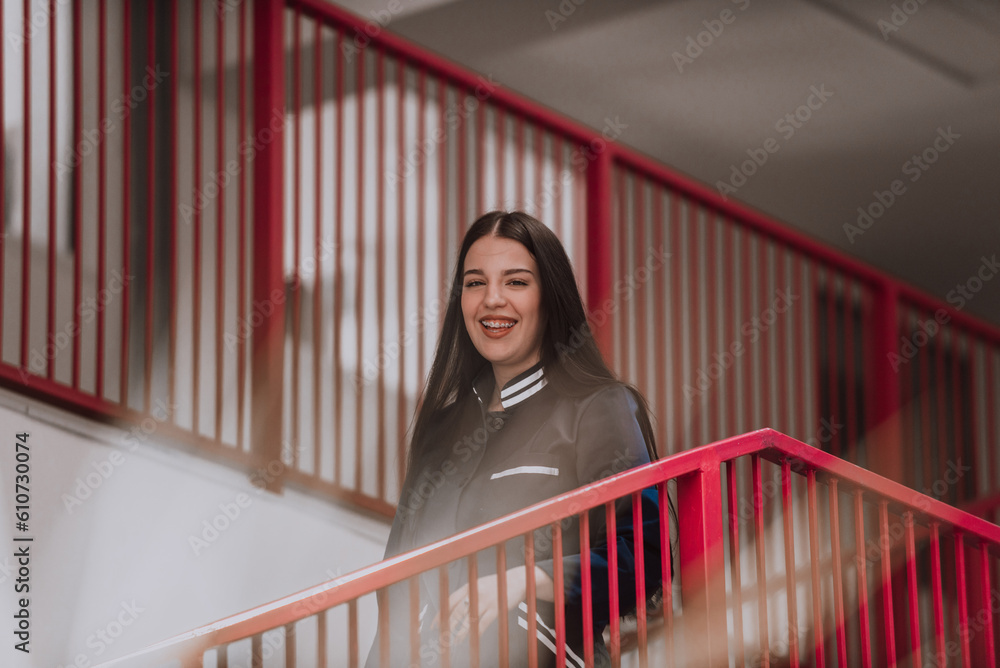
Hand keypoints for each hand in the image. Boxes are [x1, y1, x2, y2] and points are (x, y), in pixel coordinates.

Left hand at [432, 567, 553, 643]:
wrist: (517, 579)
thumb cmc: (498, 583)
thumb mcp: (480, 583)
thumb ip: (468, 592)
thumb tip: (454, 606)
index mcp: (469, 585)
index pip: (450, 601)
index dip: (441, 614)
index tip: (434, 624)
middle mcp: (475, 592)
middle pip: (457, 612)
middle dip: (447, 626)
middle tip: (442, 636)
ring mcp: (485, 601)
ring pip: (468, 620)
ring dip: (460, 632)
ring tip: (454, 641)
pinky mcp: (496, 608)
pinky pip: (482, 624)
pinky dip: (475, 633)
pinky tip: (471, 639)